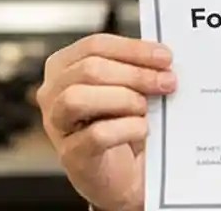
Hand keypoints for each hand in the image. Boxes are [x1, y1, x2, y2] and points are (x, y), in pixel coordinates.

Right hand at [36, 33, 176, 210]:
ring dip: (124, 99)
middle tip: (167, 81)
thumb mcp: (125, 88)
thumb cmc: (121, 125)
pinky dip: (127, 128)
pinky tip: (142, 129)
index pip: (94, 45)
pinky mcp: (71, 155)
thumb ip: (135, 68)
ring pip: (78, 98)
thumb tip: (162, 58)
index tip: (165, 56)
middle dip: (135, 73)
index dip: (133, 49)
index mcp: (64, 67)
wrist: (121, 176)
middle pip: (89, 69)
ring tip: (146, 107)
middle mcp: (52, 93)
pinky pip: (96, 135)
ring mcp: (57, 125)